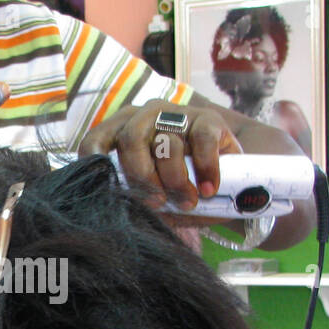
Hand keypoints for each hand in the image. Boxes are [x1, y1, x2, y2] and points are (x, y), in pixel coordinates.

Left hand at [77, 101, 240, 212]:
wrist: (231, 176)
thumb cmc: (180, 186)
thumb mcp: (155, 193)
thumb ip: (137, 198)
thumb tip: (124, 215)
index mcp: (124, 130)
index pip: (97, 138)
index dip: (97, 162)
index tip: (106, 187)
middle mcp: (146, 115)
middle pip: (131, 140)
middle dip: (143, 177)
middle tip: (159, 202)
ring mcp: (177, 112)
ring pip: (167, 144)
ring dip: (176, 179)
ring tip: (188, 201)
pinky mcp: (208, 117)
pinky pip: (201, 141)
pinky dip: (205, 169)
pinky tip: (208, 188)